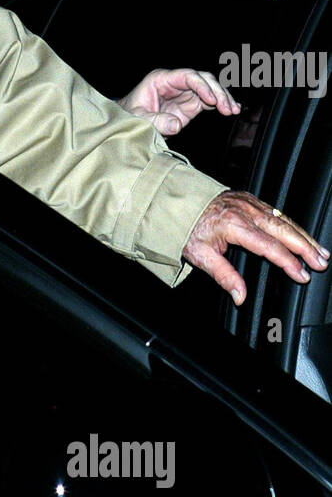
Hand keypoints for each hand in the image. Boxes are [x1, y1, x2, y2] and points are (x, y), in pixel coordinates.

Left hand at [118, 68, 239, 136]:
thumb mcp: (138, 118)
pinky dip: (221, 104)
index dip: (202, 86)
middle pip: (203, 79)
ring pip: (210, 88)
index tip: (211, 100)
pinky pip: (210, 100)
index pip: (187, 76)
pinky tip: (232, 110)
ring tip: (233, 110)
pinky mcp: (190, 104)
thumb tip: (176, 125)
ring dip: (223, 98)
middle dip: (217, 92)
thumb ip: (156, 121)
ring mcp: (185, 92)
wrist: (128, 122)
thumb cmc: (130, 116)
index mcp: (161, 79)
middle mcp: (176, 83)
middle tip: (227, 108)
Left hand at [183, 191, 328, 305]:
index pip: (268, 246)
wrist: (179, 202)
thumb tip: (240, 296)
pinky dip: (294, 225)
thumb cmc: (188, 228)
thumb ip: (224, 276)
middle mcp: (246, 211)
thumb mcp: (201, 255)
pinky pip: (278, 212)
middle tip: (321, 263)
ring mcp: (250, 203)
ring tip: (321, 251)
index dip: (288, 262)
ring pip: (284, 219)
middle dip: (306, 248)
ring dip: (304, 236)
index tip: (302, 275)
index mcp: (234, 225)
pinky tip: (304, 235)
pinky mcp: (251, 199)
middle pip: (283, 230)